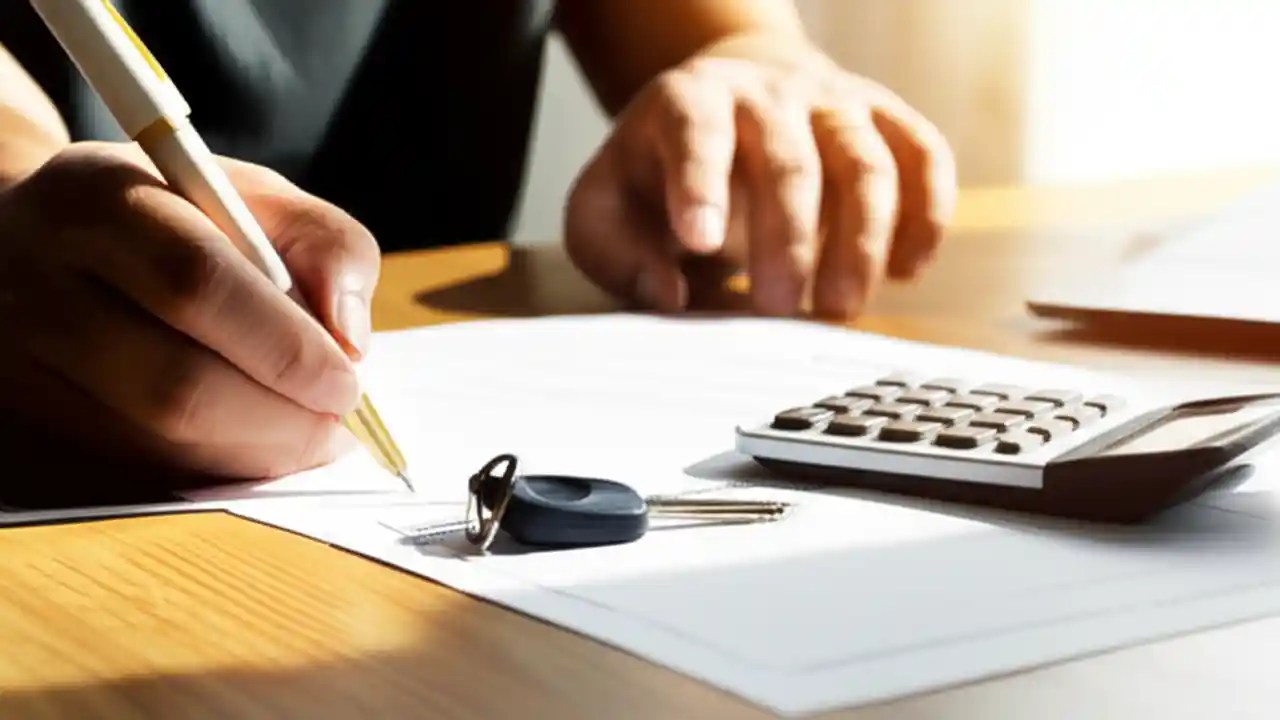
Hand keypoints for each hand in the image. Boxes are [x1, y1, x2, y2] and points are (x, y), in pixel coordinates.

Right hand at [0, 142, 379, 480]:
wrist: (39, 232)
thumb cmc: (174, 212)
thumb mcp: (256, 195)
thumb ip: (327, 245)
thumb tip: (351, 340)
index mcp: (103, 198)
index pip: (198, 284)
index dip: (287, 347)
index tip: (349, 379)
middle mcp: (45, 279)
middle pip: (176, 383)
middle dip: (283, 418)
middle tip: (339, 420)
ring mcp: (26, 355)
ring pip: (159, 436)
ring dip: (260, 450)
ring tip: (313, 432)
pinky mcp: (35, 410)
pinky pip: (144, 460)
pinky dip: (222, 461)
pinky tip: (262, 440)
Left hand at [564, 37, 955, 317]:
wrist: (731, 96)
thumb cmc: (661, 169)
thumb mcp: (608, 204)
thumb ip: (614, 250)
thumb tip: (665, 294)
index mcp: (690, 102)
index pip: (696, 131)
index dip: (699, 184)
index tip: (699, 242)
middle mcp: (768, 93)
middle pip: (790, 157)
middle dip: (788, 236)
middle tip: (779, 308)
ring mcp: (835, 103)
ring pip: (866, 160)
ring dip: (863, 238)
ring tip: (841, 307)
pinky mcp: (887, 120)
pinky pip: (924, 156)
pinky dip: (927, 213)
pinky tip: (906, 270)